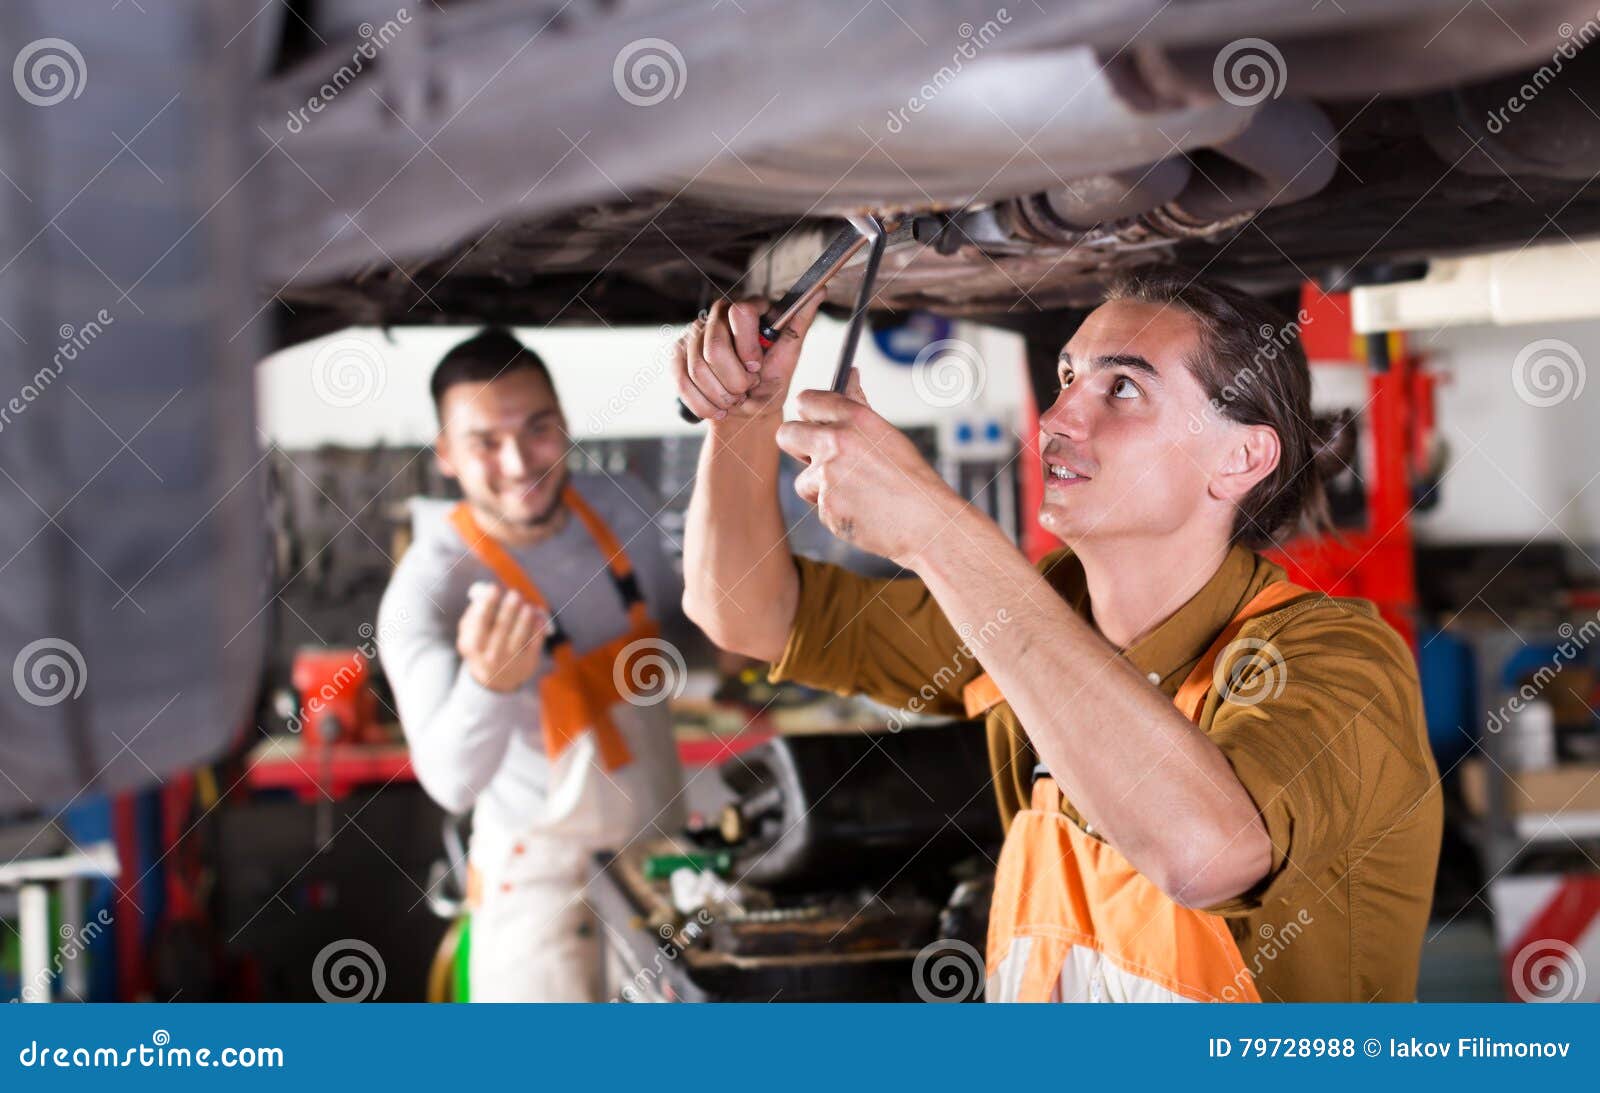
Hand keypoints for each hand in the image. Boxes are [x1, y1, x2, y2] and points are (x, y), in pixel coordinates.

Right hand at [456, 585, 548, 692]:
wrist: (495, 680)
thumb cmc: (481, 647)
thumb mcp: (469, 635)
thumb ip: (473, 615)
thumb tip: (484, 594)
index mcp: (474, 645)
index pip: (481, 621)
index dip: (488, 603)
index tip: (494, 587)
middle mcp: (491, 655)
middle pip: (502, 627)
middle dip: (509, 608)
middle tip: (515, 593)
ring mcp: (510, 660)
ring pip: (520, 635)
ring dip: (525, 617)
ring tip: (528, 605)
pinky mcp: (528, 663)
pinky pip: (535, 643)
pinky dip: (538, 628)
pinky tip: (539, 617)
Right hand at [673, 293, 824, 422]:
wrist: (747, 408)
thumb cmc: (770, 379)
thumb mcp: (790, 355)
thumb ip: (800, 322)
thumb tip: (820, 289)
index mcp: (746, 306)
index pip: (740, 313)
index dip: (748, 347)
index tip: (757, 367)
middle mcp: (716, 314)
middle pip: (714, 348)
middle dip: (735, 380)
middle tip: (746, 388)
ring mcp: (692, 334)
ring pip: (697, 369)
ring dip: (721, 395)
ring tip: (734, 398)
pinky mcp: (676, 355)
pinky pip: (683, 382)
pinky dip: (703, 403)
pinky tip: (717, 408)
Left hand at [775, 370, 961, 566]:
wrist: (926, 521)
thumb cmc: (911, 480)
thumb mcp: (887, 433)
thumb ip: (858, 407)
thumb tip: (849, 376)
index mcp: (855, 418)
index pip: (806, 400)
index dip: (807, 414)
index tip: (812, 422)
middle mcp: (837, 442)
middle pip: (786, 434)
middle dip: (796, 446)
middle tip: (816, 458)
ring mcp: (828, 475)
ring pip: (802, 479)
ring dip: (819, 487)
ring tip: (854, 492)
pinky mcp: (826, 506)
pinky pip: (817, 506)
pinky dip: (834, 510)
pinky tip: (859, 509)